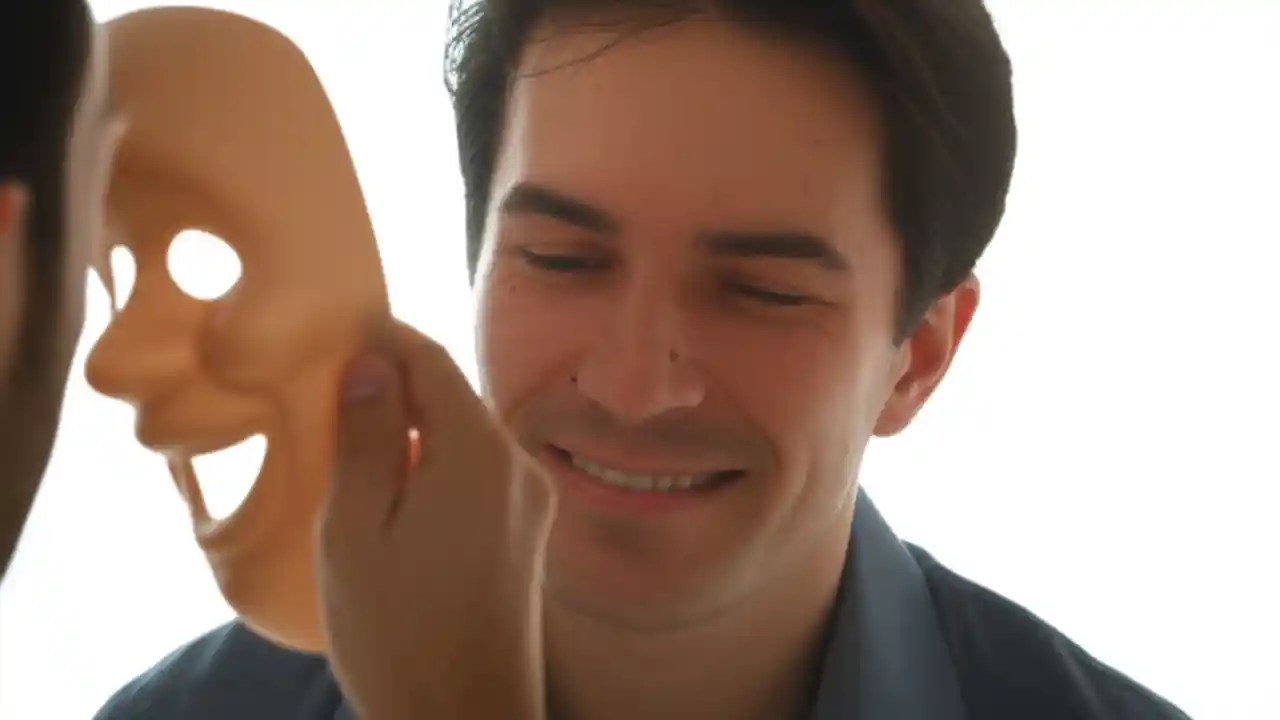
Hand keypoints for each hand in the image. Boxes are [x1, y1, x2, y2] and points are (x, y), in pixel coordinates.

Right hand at [317, 320, 555, 719]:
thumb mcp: (355, 530)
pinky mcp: (527, 534)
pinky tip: (390, 495)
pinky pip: (476, 474)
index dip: (383, 337)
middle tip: (327, 396)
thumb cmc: (399, 633)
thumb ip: (363, 439)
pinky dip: (433, 466)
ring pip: (462, 436)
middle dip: (392, 387)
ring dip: (410, 429)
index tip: (334, 334)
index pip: (431, 359)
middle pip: (450, 396)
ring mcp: (529, 502)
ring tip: (348, 448)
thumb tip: (370, 364)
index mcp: (479, 452)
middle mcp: (517, 466)